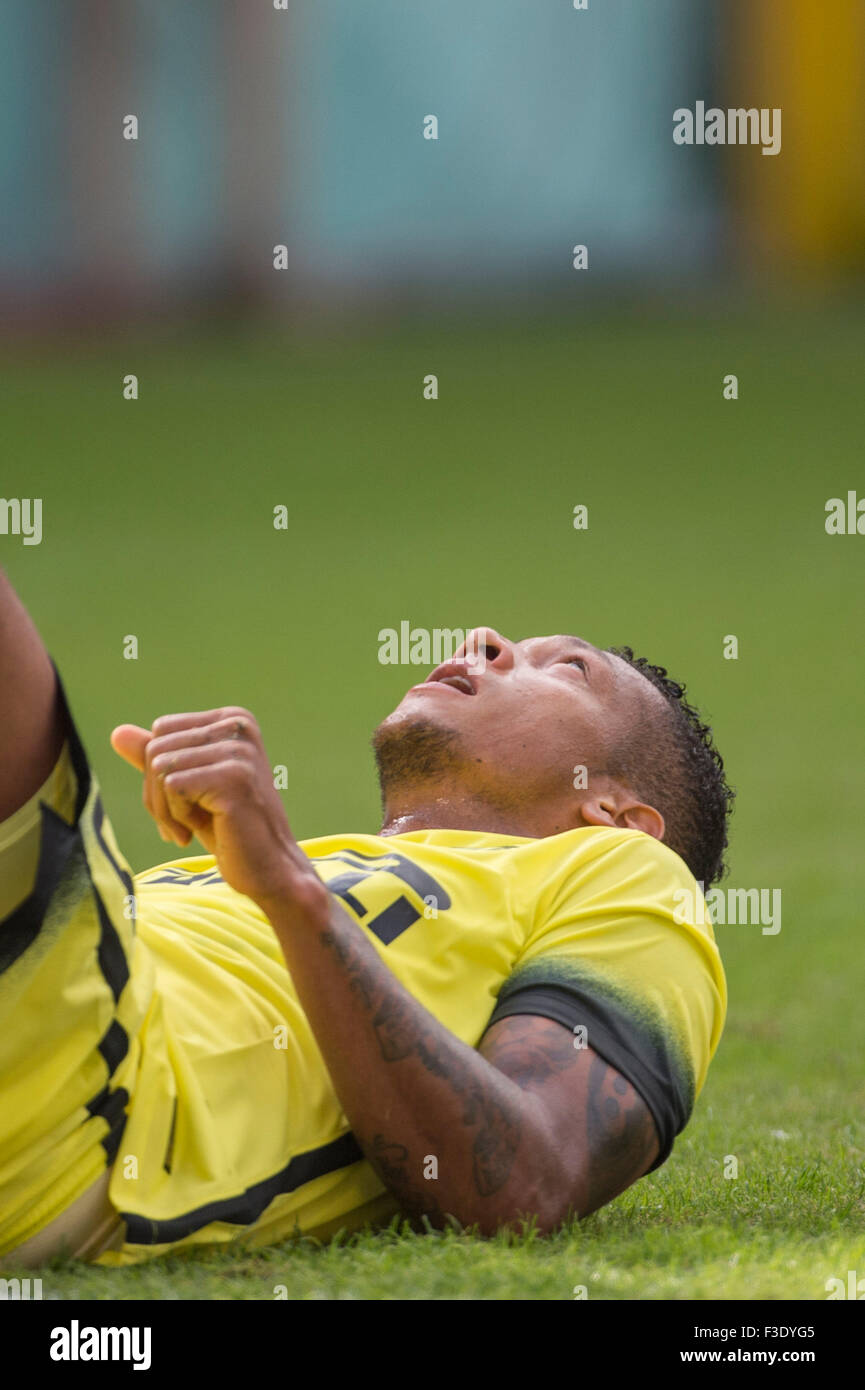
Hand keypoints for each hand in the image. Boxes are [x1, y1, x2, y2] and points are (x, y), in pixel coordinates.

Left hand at [111, 707, 322, 915]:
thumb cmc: (230, 828)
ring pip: (159, 767)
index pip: (162, 730)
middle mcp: (238, 727)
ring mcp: (238, 751)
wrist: (269, 868)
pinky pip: (171, 786)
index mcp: (232, 719)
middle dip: (157, 795)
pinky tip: (199, 831)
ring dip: (166, 810)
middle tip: (181, 825)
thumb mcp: (188, 788)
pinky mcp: (232, 777)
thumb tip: (117, 733)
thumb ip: (158, 757)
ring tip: (190, 829)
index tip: (182, 803)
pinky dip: (176, 816)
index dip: (158, 772)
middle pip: (157, 748)